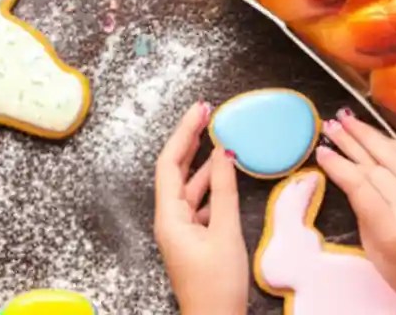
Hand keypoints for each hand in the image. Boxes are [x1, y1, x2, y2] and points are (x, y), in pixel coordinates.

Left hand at [153, 102, 247, 314]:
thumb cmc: (218, 285)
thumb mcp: (226, 233)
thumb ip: (225, 191)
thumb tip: (225, 154)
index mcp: (169, 216)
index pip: (170, 162)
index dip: (184, 133)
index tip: (200, 110)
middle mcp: (169, 219)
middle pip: (176, 169)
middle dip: (190, 139)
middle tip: (207, 112)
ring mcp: (180, 229)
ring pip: (189, 185)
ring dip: (204, 161)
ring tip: (220, 135)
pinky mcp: (193, 238)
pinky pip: (199, 202)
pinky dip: (212, 184)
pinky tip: (226, 173)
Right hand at [316, 109, 395, 314]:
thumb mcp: (374, 250)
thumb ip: (362, 210)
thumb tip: (348, 174)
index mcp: (394, 229)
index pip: (360, 185)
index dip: (338, 164)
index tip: (320, 150)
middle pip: (377, 164)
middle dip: (351, 141)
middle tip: (331, 124)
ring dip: (370, 134)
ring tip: (348, 119)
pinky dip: (395, 143)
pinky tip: (378, 135)